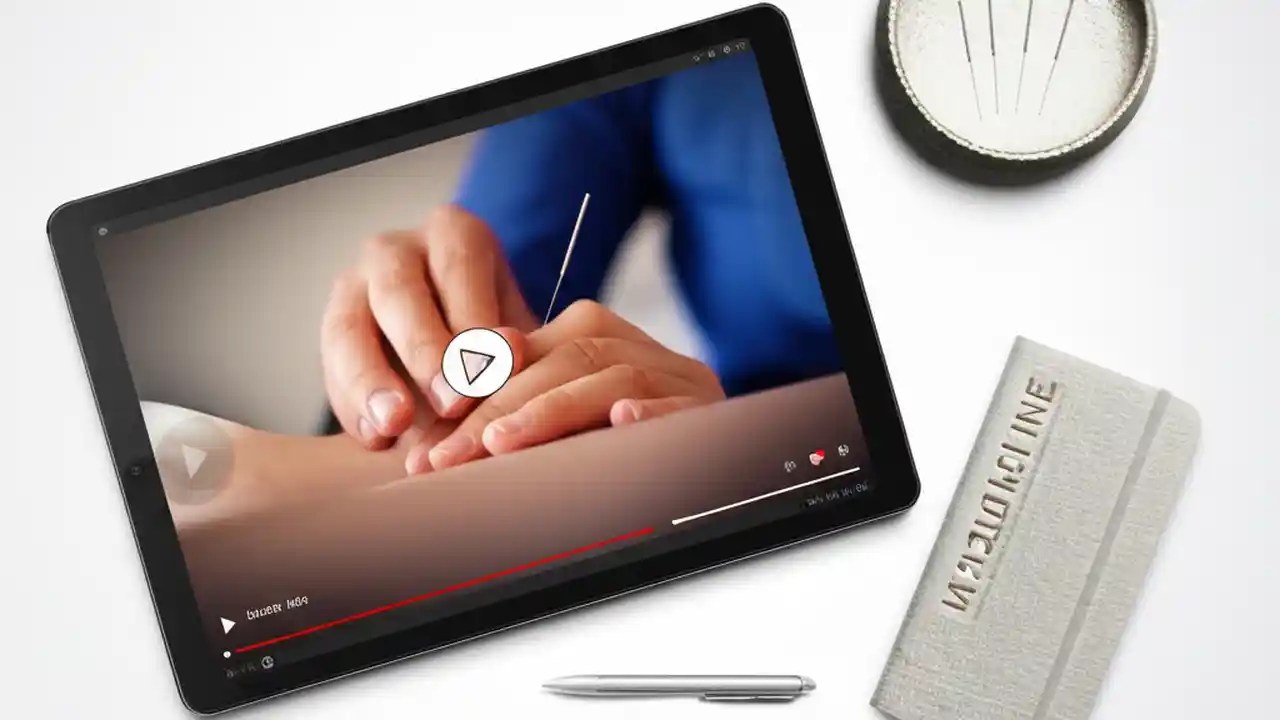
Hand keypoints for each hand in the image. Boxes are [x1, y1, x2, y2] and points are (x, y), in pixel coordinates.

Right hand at [321, 205, 535, 449]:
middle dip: (425, 350)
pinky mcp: (331, 333)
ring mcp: (354, 287)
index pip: (458, 266)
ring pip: (349, 326)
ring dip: (371, 380)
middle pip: (398, 291)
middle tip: (451, 402)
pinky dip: (353, 406)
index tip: (488, 374)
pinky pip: (330, 368)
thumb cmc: (499, 335)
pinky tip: (377, 437)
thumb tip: (512, 357)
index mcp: (452, 234)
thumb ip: (517, 349)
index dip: (472, 320)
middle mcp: (396, 251)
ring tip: (394, 425)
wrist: (460, 354)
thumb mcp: (517, 335)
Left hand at [409, 300, 725, 472]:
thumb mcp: (558, 429)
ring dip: (551, 412)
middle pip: (565, 361)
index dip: (474, 392)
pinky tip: (620, 424)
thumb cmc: (617, 458)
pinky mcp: (711, 411)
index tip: (429, 447)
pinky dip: (649, 413)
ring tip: (499, 445)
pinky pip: (679, 406)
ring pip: (612, 377)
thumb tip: (441, 429)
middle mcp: (641, 352)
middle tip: (448, 457)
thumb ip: (514, 410)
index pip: (530, 352)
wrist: (714, 472)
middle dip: (498, 410)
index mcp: (601, 338)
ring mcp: (680, 379)